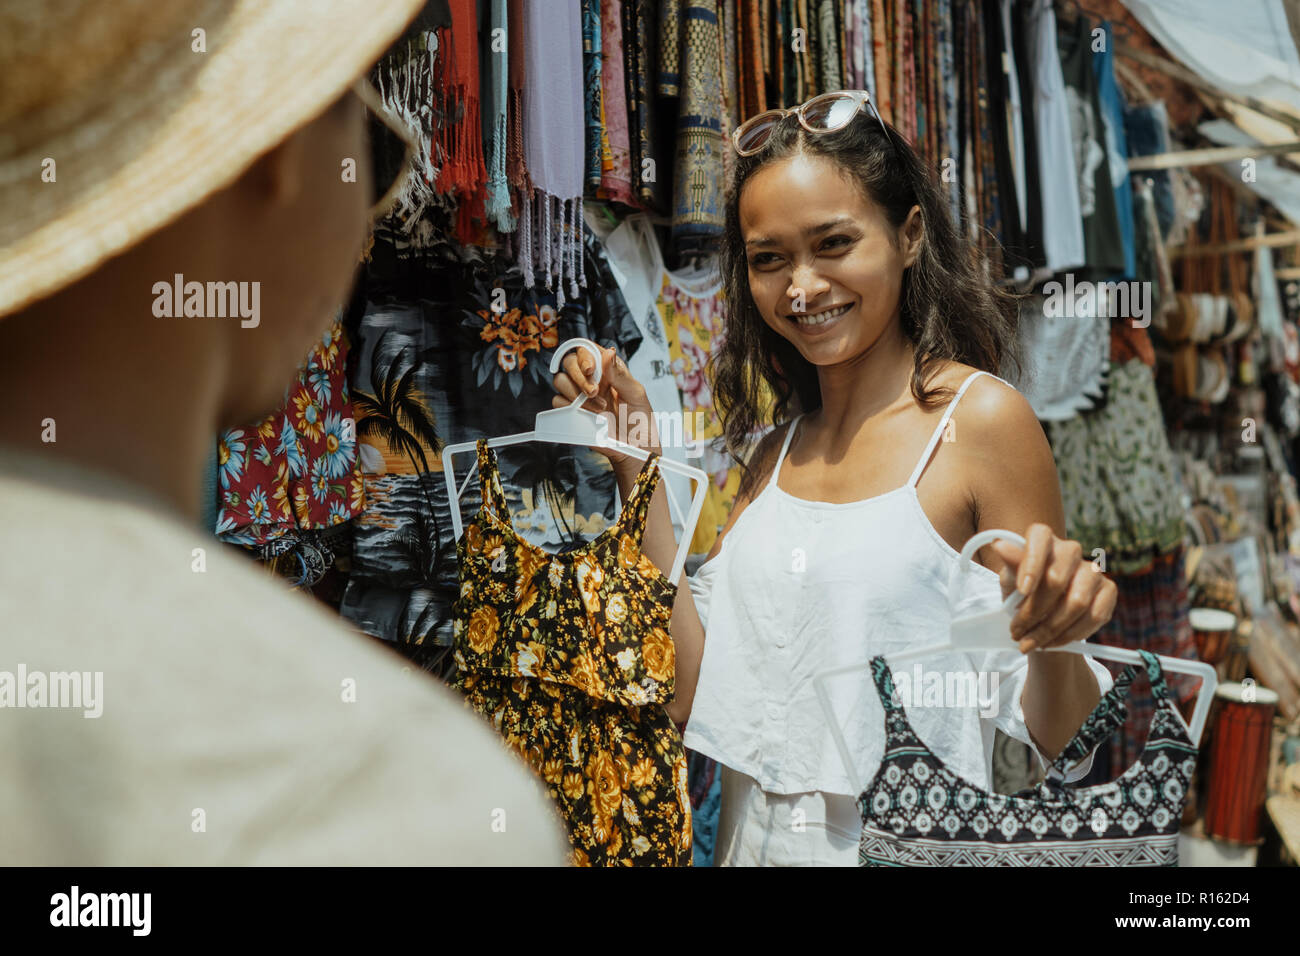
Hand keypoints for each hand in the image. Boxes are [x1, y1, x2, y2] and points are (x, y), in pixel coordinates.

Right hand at [551, 345, 659, 470]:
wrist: (634, 449)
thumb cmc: (640, 421)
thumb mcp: (636, 394)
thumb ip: (620, 374)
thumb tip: (608, 352)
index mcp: (607, 370)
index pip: (587, 350)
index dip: (584, 354)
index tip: (591, 369)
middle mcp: (591, 380)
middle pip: (568, 363)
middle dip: (580, 377)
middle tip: (595, 391)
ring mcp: (579, 396)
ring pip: (560, 381)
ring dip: (577, 393)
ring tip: (600, 408)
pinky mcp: (572, 413)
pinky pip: (558, 403)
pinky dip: (571, 408)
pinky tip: (590, 416)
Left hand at [988, 523, 1117, 652]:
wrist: (1045, 612)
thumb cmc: (1023, 590)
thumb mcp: (1011, 580)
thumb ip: (1011, 565)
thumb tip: (999, 545)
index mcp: (1044, 539)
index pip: (1040, 537)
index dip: (1032, 563)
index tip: (1021, 590)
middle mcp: (1071, 550)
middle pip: (1056, 579)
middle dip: (1033, 612)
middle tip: (1017, 633)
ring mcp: (1092, 570)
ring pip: (1076, 602)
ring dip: (1050, 629)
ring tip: (1031, 643)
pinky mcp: (1108, 590)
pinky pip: (1094, 616)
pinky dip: (1071, 634)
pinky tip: (1054, 641)